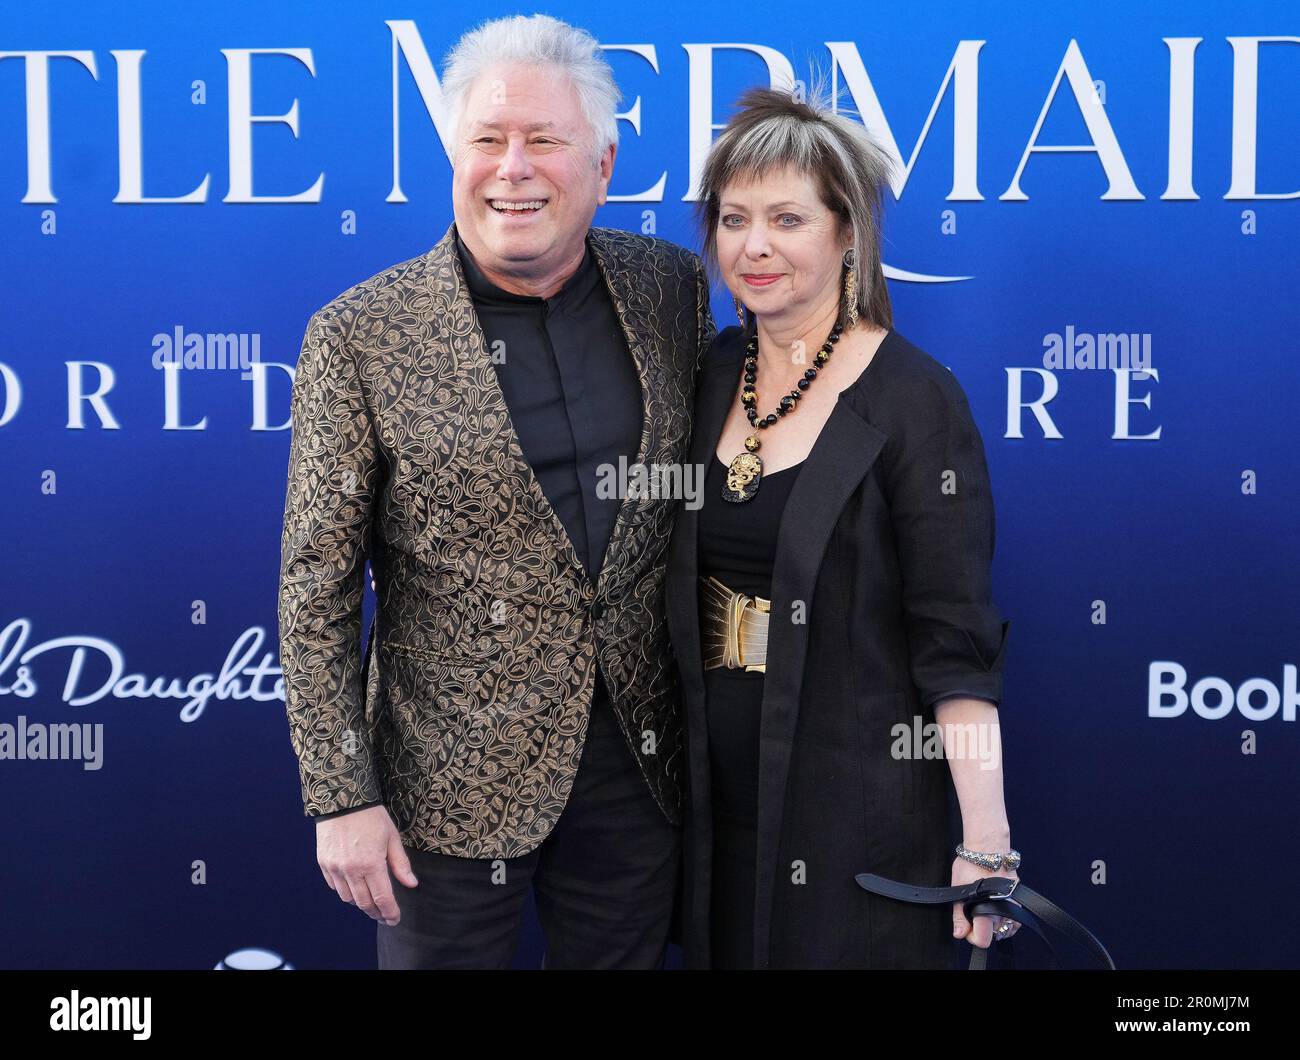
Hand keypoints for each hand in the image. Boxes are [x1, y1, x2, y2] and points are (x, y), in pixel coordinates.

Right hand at [316, 805, 417, 926]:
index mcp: (372, 864)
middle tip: (384, 916)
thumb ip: (400, 864)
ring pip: (348, 898)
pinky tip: (354, 887)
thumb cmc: (371, 816)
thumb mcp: (392, 837)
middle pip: (364, 903)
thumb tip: (411, 884)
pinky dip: (345, 891)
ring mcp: (335, 868)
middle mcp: (351, 870)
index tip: (395, 919)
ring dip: (360, 903)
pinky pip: (335, 886)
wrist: (342, 799)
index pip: (382, 899)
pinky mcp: (324, 864)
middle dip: (376, 913)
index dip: (390, 912)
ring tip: (371, 902)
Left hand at [950, 855, 1019, 947]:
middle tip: (972, 912)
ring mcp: (1013, 906)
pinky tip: (996, 912)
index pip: (983, 940)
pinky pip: (1015, 921)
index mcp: (986, 909)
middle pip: (993, 936)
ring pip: (1005, 929)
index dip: (971, 937)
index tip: (966, 925)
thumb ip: (959, 915)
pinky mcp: (1018, 900)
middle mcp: (1003, 911)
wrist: (988, 847)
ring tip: (983, 909)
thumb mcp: (958, 889)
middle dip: (981, 929)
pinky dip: (1007, 921)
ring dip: (994, 925)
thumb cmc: (971, 865)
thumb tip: (960, 934)